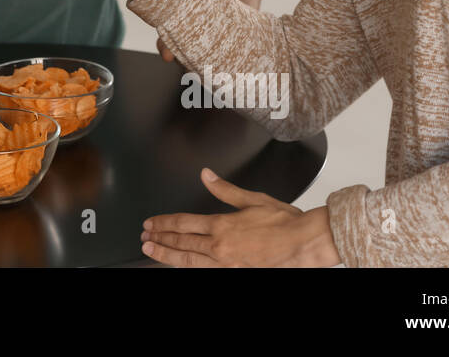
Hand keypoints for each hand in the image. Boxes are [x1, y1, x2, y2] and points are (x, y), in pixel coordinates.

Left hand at [140, 168, 340, 266]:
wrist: (304, 244)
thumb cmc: (283, 222)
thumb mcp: (252, 199)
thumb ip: (224, 189)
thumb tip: (206, 175)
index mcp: (222, 225)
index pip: (183, 223)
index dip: (164, 223)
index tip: (150, 223)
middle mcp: (220, 246)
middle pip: (181, 243)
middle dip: (160, 239)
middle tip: (144, 238)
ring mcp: (226, 263)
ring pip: (189, 260)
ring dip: (168, 255)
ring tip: (152, 251)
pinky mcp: (235, 272)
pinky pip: (205, 270)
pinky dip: (189, 267)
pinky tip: (181, 265)